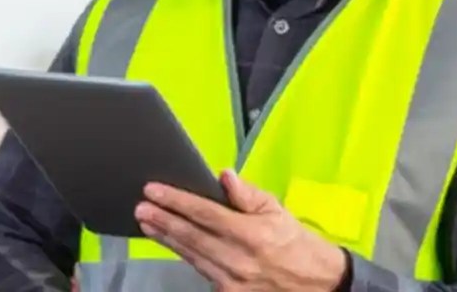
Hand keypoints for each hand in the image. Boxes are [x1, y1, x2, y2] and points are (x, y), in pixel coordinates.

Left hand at [135, 169, 347, 291]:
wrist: (316, 283)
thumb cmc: (294, 242)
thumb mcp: (276, 210)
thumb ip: (247, 194)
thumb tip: (223, 175)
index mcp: (252, 234)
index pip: (205, 213)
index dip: (176, 201)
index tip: (154, 190)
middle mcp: (239, 260)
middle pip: (191, 236)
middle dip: (163, 220)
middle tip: (140, 208)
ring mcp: (232, 282)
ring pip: (191, 255)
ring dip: (166, 238)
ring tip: (147, 223)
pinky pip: (200, 270)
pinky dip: (183, 255)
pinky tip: (169, 243)